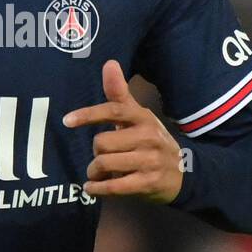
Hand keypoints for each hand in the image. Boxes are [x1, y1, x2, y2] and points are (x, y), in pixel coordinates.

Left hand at [62, 59, 183, 203]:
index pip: (113, 111)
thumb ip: (119, 93)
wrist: (184, 173)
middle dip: (95, 152)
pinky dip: (97, 189)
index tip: (67, 121)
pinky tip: (92, 188)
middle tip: (99, 157)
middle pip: (102, 142)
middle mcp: (148, 137)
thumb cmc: (151, 142)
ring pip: (105, 163)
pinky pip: (114, 186)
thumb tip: (109, 62)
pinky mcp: (148, 183)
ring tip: (97, 174)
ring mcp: (150, 161)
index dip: (88, 115)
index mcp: (142, 117)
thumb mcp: (138, 117)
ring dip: (94, 172)